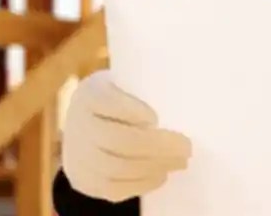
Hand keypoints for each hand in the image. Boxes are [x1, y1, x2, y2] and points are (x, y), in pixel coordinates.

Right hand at [62, 70, 191, 202]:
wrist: (88, 122)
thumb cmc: (125, 97)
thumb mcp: (131, 82)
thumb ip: (151, 89)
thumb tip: (193, 101)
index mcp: (91, 93)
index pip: (107, 102)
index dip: (130, 111)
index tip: (156, 117)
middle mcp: (78, 123)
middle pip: (117, 140)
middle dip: (157, 146)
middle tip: (187, 147)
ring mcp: (77, 154)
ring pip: (116, 168)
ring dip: (154, 167)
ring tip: (180, 162)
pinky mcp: (83, 179)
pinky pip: (112, 188)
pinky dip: (141, 184)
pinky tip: (161, 175)